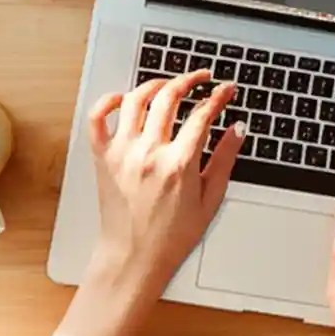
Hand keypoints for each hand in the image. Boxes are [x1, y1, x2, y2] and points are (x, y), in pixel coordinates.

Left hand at [85, 69, 245, 296]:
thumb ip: (225, 159)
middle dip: (190, 79)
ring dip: (155, 84)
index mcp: (178, 164)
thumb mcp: (210, 199)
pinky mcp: (102, 157)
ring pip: (135, 99)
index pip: (202, 115)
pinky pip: (98, 117)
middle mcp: (148, 153)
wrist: (133, 257)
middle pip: (169, 97)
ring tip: (168, 84)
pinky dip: (108, 101)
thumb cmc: (171, 236)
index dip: (218, 97)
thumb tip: (236, 130)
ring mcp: (122, 152)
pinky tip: (123, 98)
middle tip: (201, 78)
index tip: (226, 90)